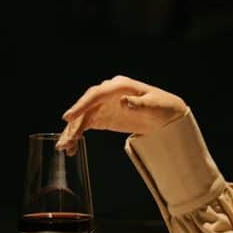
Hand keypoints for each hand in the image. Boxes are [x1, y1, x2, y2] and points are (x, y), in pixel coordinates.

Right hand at [57, 75, 185, 153]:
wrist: (166, 115)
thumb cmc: (162, 106)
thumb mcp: (154, 105)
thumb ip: (139, 104)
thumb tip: (123, 101)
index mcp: (119, 85)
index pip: (96, 94)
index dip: (82, 105)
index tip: (69, 118)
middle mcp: (108, 93)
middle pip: (86, 106)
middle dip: (74, 123)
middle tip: (65, 139)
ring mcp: (104, 105)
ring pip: (83, 117)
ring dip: (73, 132)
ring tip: (65, 147)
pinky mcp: (103, 117)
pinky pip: (87, 124)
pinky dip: (78, 135)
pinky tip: (72, 146)